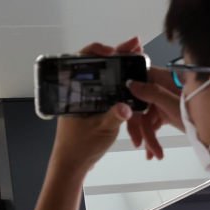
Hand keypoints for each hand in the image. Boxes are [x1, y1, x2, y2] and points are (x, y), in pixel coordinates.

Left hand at [50, 39, 147, 172]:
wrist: (72, 165)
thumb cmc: (79, 148)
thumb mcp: (101, 130)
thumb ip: (114, 116)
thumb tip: (126, 106)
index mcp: (74, 92)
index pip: (82, 60)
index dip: (97, 50)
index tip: (113, 51)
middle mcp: (78, 91)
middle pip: (97, 64)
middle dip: (117, 54)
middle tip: (134, 44)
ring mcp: (86, 97)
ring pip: (103, 74)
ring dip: (120, 65)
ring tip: (137, 54)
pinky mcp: (93, 106)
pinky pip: (106, 87)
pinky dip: (119, 80)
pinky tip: (132, 75)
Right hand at [126, 66, 180, 162]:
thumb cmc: (205, 112)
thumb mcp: (175, 104)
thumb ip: (153, 93)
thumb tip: (131, 83)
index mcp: (163, 78)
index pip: (137, 80)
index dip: (127, 94)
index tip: (122, 110)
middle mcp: (161, 86)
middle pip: (139, 103)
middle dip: (139, 126)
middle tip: (138, 143)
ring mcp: (164, 99)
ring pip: (145, 116)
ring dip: (147, 136)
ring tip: (152, 153)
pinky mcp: (166, 111)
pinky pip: (153, 123)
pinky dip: (152, 137)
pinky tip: (153, 152)